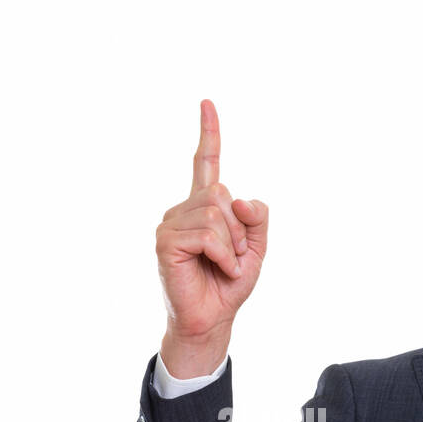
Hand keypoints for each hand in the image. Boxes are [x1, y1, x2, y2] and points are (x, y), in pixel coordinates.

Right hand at [156, 99, 267, 376]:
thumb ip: (256, 217)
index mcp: (204, 207)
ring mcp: (170, 224)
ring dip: (232, 245)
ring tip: (223, 265)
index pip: (205, 163)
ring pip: (217, 213)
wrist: (212, 319)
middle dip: (239, 228)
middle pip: (222, 192)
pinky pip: (208, 234)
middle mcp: (183, 210)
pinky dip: (223, 254)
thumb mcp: (256, 248)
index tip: (207, 102)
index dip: (209, 133)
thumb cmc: (228, 285)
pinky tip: (217, 268)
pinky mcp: (166, 241)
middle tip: (233, 256)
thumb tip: (238, 197)